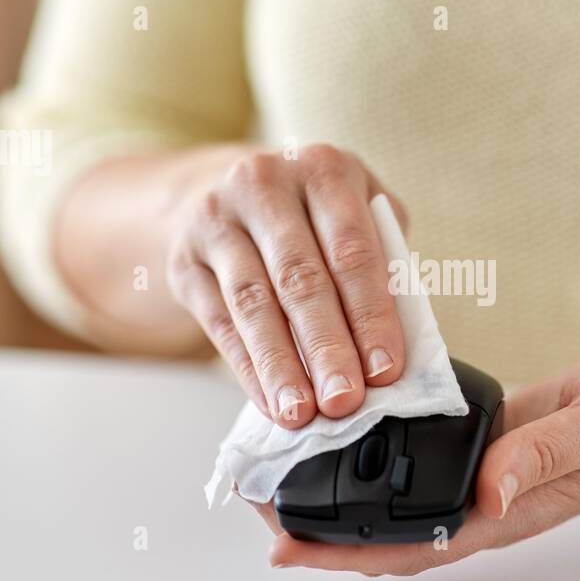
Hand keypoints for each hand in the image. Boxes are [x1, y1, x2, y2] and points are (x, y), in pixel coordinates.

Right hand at [166, 144, 408, 427]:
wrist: (223, 187)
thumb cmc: (312, 213)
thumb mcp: (356, 214)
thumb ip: (383, 265)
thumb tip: (393, 344)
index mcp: (324, 168)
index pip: (352, 250)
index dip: (370, 314)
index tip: (386, 369)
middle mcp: (264, 183)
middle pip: (300, 278)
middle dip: (325, 347)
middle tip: (344, 400)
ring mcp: (216, 218)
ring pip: (253, 304)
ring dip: (281, 366)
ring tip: (302, 412)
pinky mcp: (185, 259)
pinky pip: (220, 322)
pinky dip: (248, 368)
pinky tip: (271, 401)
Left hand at [264, 342, 579, 575]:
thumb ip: (546, 453)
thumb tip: (489, 492)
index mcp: (512, 509)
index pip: (416, 547)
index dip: (348, 556)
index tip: (288, 549)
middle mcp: (490, 500)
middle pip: (393, 535)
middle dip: (324, 533)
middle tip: (257, 507)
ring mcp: (486, 475)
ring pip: (402, 501)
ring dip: (343, 498)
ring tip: (282, 476)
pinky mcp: (486, 443)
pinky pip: (421, 460)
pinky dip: (377, 456)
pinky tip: (345, 434)